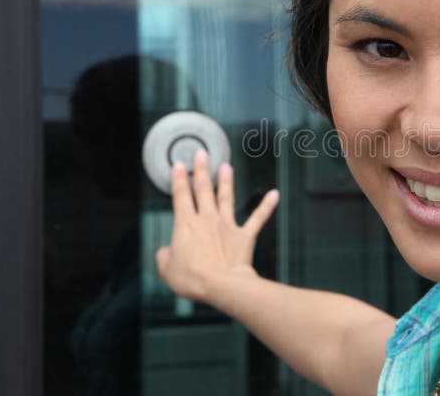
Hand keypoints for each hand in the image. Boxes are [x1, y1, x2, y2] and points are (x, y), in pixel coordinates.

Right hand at [155, 148, 279, 303]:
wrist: (222, 285)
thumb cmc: (193, 279)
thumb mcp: (167, 269)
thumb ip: (164, 257)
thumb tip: (165, 252)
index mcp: (186, 225)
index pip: (180, 196)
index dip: (179, 179)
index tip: (178, 165)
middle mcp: (207, 219)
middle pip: (203, 190)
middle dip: (201, 170)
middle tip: (202, 154)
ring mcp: (227, 226)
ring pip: (227, 198)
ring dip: (227, 181)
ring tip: (227, 167)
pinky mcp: (244, 236)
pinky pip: (258, 218)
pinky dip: (267, 206)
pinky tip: (275, 194)